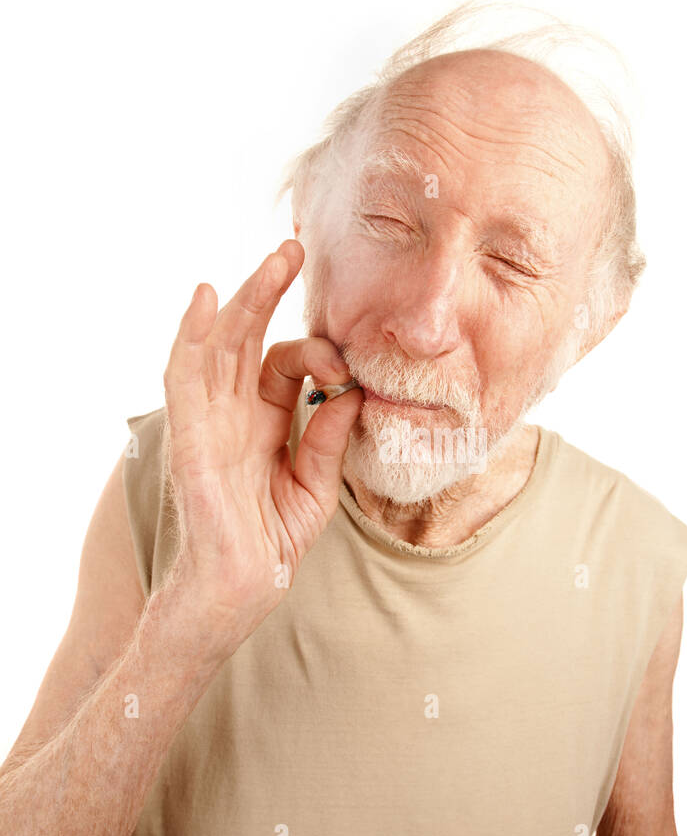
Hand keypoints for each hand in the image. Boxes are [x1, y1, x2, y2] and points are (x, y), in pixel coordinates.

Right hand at [162, 239, 362, 639]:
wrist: (244, 586)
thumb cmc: (273, 542)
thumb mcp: (317, 486)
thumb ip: (331, 439)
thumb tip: (352, 393)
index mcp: (265, 422)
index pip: (288, 365)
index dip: (321, 355)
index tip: (349, 366)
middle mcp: (233, 413)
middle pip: (249, 339)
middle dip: (271, 291)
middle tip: (296, 249)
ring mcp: (209, 421)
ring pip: (221, 344)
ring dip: (246, 299)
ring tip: (275, 259)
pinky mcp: (191, 435)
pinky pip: (185, 376)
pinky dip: (191, 335)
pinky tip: (206, 299)